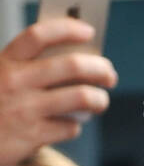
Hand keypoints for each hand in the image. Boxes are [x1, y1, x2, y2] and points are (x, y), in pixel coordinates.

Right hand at [0, 18, 117, 165]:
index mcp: (6, 61)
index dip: (68, 29)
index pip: (39, 35)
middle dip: (99, 68)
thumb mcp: (0, 78)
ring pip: (80, 98)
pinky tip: (70, 124)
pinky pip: (69, 127)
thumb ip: (28, 68)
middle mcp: (16, 81)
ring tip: (101, 101)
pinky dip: (75, 125)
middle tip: (110, 74)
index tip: (89, 31)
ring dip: (99, 99)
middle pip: (71, 66)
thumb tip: (76, 67)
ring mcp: (25, 109)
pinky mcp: (33, 136)